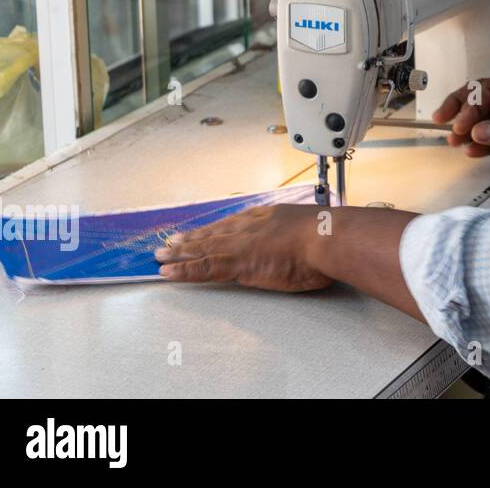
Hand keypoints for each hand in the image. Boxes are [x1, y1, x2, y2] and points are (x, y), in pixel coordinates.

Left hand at [155, 204, 331, 291]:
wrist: (327, 238)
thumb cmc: (328, 235)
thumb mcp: (311, 227)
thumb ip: (298, 234)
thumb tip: (301, 240)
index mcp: (268, 216)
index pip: (233, 223)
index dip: (213, 229)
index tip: (201, 231)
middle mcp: (250, 227)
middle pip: (213, 233)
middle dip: (190, 239)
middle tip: (169, 243)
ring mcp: (242, 244)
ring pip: (202, 249)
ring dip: (179, 254)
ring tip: (161, 257)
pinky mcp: (238, 264)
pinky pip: (203, 268)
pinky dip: (184, 270)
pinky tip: (168, 273)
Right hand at [432, 71, 489, 178]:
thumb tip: (478, 130)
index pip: (488, 89)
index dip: (469, 105)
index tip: (459, 124)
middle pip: (484, 102)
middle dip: (464, 115)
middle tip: (448, 128)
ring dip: (473, 131)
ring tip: (455, 143)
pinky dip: (487, 144)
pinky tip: (474, 151)